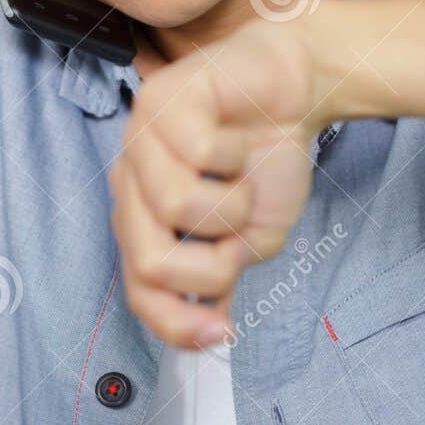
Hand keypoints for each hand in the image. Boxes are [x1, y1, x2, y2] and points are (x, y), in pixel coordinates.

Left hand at [110, 19, 325, 348]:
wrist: (294, 92)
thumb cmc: (266, 163)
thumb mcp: (251, 239)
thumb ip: (221, 280)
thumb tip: (211, 332)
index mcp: (143, 223)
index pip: (140, 292)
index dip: (177, 324)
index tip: (222, 333)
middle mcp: (130, 184)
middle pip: (149, 260)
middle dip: (209, 266)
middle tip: (239, 242)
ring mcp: (139, 140)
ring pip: (178, 207)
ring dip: (232, 201)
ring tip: (240, 176)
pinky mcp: (162, 99)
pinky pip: (200, 152)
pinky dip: (236, 154)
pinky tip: (236, 138)